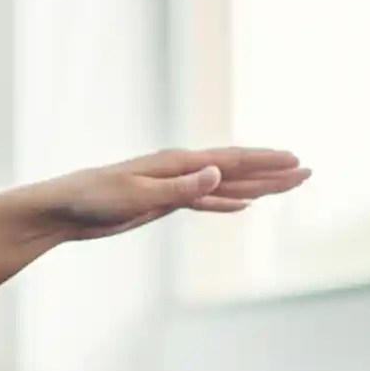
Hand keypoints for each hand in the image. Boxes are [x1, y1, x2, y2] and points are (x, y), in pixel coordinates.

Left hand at [23, 147, 310, 241]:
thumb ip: (182, 187)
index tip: (296, 161)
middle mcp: (181, 170)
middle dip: (273, 172)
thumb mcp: (138, 194)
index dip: (267, 162)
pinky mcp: (163, 203)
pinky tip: (243, 206)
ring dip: (257, 187)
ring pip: (226, 186)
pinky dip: (228, 204)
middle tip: (307, 171)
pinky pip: (206, 203)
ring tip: (285, 185)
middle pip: (238, 171)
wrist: (62, 210)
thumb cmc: (92, 198)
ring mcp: (174, 186)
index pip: (233, 160)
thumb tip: (220, 174)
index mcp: (178, 163)